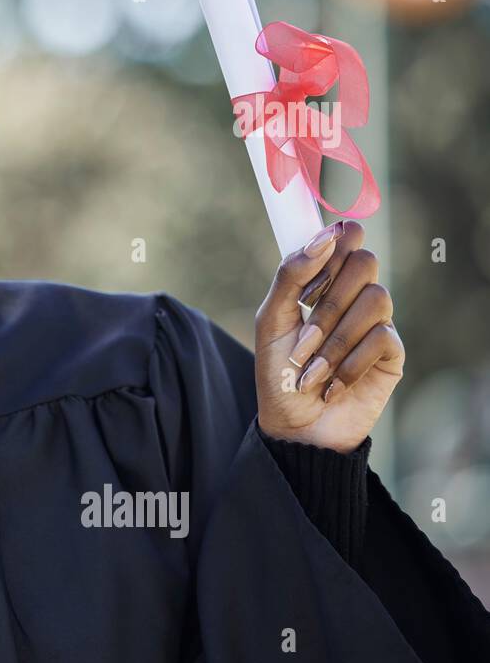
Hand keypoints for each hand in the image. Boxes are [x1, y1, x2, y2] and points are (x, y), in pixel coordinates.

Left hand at [254, 220, 404, 453]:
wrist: (295, 426)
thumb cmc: (278, 373)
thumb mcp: (271, 321)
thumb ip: (291, 276)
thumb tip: (324, 237)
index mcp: (324, 281)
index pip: (347, 237)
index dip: (333, 246)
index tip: (307, 284)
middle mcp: (354, 296)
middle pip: (365, 263)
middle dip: (328, 303)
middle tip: (303, 336)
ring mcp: (376, 322)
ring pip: (376, 299)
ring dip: (334, 340)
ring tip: (310, 371)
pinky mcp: (392, 353)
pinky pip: (382, 337)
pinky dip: (349, 364)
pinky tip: (330, 386)